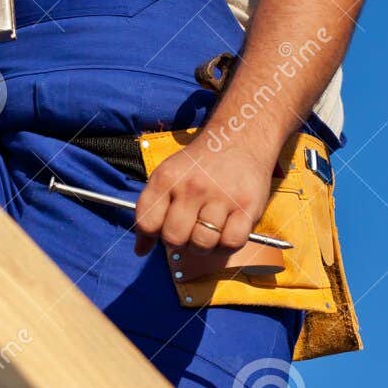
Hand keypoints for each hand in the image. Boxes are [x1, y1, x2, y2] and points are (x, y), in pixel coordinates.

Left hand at [133, 141, 272, 258]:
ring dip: (203, 244)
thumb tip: (140, 250)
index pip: (146, 223)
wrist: (240, 138)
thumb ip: (151, 210)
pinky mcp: (247, 206)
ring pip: (202, 244)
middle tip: (188, 229)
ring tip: (208, 229)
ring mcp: (221, 196)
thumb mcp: (168, 175)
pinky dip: (226, 245)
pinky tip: (225, 230)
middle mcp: (192, 186)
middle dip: (179, 241)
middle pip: (174, 238)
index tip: (162, 230)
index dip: (151, 234)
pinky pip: (230, 243)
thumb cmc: (200, 164)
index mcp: (167, 177)